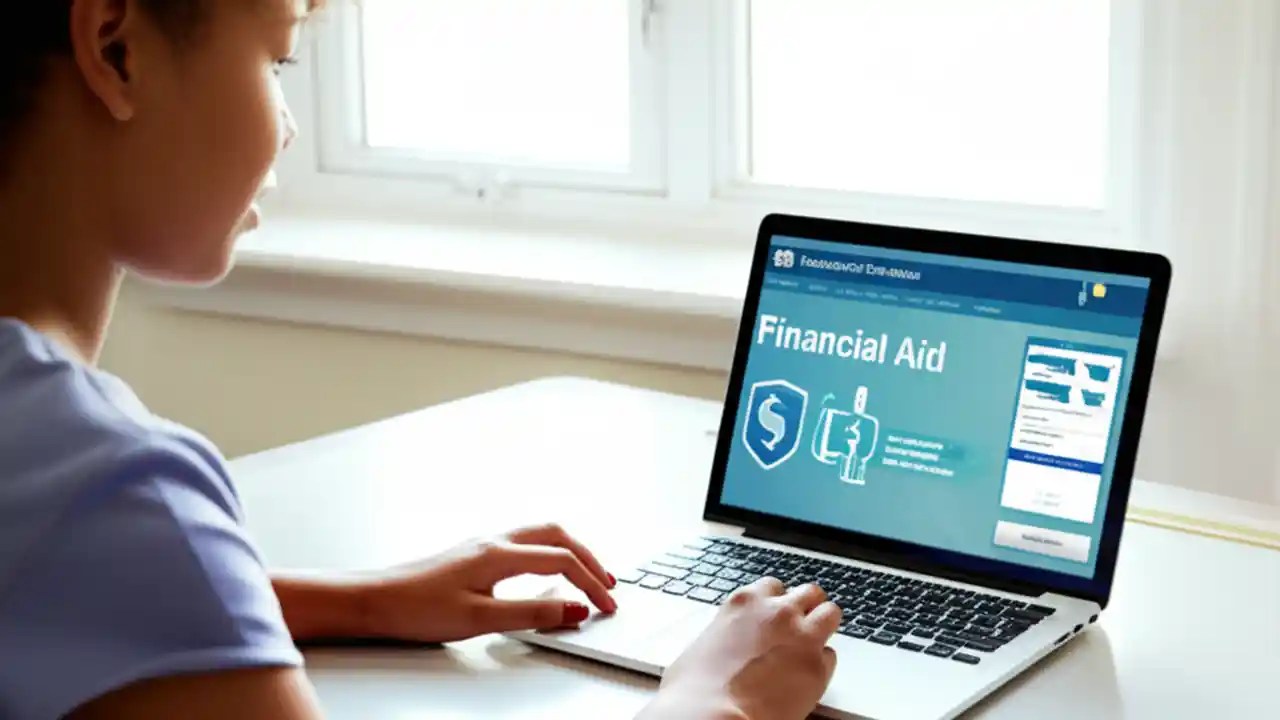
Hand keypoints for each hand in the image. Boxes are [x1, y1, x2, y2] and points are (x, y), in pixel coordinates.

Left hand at [357, 524, 618, 642]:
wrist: (374, 599)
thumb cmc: (417, 608)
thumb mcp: (480, 619)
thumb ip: (531, 613)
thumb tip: (574, 610)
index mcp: (499, 553)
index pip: (562, 561)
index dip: (590, 584)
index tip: (606, 606)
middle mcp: (494, 541)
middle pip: (557, 536)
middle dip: (589, 558)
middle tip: (608, 584)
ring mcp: (483, 544)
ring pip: (541, 534)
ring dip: (570, 551)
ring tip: (587, 574)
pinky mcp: (474, 554)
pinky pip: (525, 542)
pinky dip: (549, 553)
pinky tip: (546, 571)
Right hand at [639, 578, 840, 719]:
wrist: (713, 717)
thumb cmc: (695, 690)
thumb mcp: (702, 646)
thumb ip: (724, 635)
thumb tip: (722, 647)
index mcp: (745, 603)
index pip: (773, 587)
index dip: (776, 602)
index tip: (774, 615)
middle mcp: (777, 613)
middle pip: (808, 592)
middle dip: (807, 607)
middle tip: (802, 624)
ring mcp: (801, 637)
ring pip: (830, 613)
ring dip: (823, 625)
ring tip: (814, 644)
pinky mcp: (817, 668)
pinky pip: (830, 657)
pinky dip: (821, 665)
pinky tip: (808, 676)